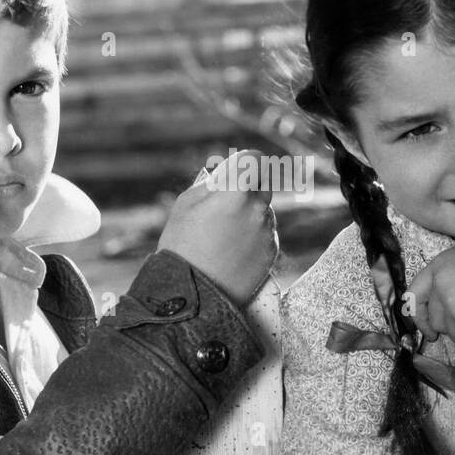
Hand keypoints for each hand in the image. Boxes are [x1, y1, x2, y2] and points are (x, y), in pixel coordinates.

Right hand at [157, 149, 278, 306]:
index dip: (246, 161)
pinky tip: (232, 249)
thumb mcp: (186, 204)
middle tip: (226, 202)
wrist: (194, 294)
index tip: (237, 168)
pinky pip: (265, 232)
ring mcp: (268, 231)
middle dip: (248, 187)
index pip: (256, 159)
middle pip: (263, 183)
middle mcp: (258, 208)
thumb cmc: (182, 245)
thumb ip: (211, 182)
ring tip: (223, 234)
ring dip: (250, 212)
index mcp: (236, 190)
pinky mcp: (272, 252)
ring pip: (264, 209)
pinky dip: (253, 235)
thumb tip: (225, 173)